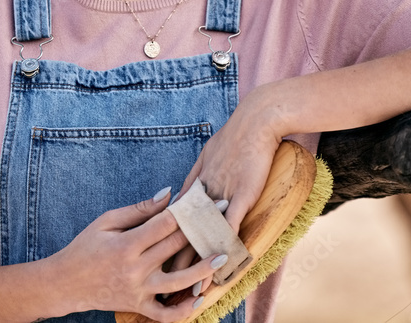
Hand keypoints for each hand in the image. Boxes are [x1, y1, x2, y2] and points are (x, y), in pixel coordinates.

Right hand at [49, 188, 229, 320]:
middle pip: (175, 247)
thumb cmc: (85, 246)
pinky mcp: (138, 306)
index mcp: (127, 244)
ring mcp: (138, 290)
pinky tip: (201, 298)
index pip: (166, 224)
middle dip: (201, 231)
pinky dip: (183, 310)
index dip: (190, 210)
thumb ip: (139, 210)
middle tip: (225, 217)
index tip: (211, 199)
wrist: (65, 283)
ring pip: (177, 282)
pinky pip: (164, 314)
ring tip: (222, 258)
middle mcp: (135, 268)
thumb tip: (168, 193)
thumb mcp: (107, 221)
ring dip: (203, 270)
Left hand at [167, 82, 286, 293]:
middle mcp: (202, 192)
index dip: (165, 241)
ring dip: (197, 265)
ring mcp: (220, 196)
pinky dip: (222, 252)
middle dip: (174, 261)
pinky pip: (228, 230)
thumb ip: (200, 174)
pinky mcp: (240, 198)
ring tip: (191, 290)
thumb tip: (189, 188)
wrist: (256, 121)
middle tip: (163, 284)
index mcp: (194, 182)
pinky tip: (220, 270)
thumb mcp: (210, 154)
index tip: (154, 258)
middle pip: (183, 233)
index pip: (175, 219)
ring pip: (203, 237)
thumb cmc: (237, 134)